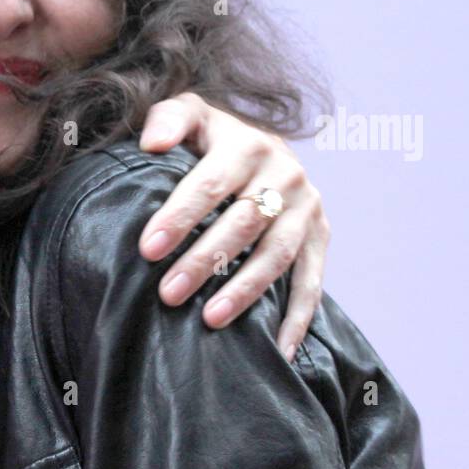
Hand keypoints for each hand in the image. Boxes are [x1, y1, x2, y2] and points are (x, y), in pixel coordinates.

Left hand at [138, 92, 328, 358]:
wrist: (260, 146)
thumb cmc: (210, 140)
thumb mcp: (190, 116)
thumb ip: (168, 121)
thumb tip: (150, 143)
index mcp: (248, 145)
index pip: (210, 184)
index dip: (179, 216)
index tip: (147, 249)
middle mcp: (285, 175)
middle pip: (242, 223)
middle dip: (204, 260)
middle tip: (168, 294)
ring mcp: (307, 209)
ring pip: (276, 255)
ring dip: (245, 290)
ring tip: (210, 320)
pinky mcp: (321, 238)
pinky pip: (312, 283)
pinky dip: (297, 320)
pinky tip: (277, 352)